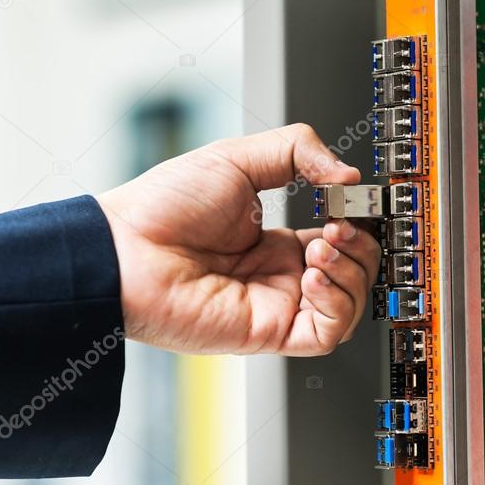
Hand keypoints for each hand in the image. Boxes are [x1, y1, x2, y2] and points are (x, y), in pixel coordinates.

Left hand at [97, 123, 381, 355]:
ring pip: (349, 305)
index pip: (338, 238)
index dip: (354, 220)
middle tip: (339, 222)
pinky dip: (335, 304)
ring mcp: (275, 304)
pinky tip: (312, 274)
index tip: (356, 198)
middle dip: (359, 244)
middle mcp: (277, 275)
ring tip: (321, 244)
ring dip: (350, 271)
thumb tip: (347, 175)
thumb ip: (297, 151)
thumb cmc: (161, 208)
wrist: (124, 249)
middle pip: (352, 272)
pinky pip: (326, 333)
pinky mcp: (268, 332)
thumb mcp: (236, 157)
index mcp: (272, 240)